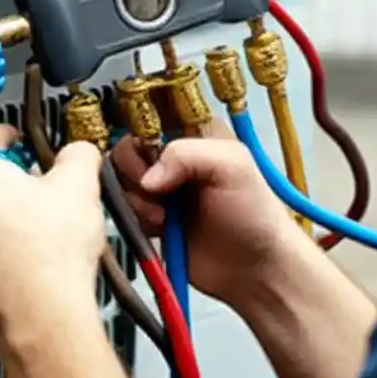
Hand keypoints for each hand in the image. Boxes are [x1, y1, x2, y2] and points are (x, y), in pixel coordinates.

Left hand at [0, 124, 107, 341]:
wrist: (43, 316)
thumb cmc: (51, 254)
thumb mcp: (80, 185)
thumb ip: (78, 153)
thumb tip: (78, 151)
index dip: (19, 135)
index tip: (31, 143)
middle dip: (15, 177)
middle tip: (46, 189)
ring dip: (8, 210)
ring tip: (43, 225)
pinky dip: (2, 241)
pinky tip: (32, 252)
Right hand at [110, 120, 307, 306]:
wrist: (251, 268)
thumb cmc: (254, 213)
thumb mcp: (232, 166)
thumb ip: (187, 155)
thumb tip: (147, 175)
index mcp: (194, 131)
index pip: (153, 109)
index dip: (141, 123)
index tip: (147, 147)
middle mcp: (173, 154)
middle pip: (128, 143)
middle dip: (136, 168)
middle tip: (158, 189)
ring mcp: (161, 185)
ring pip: (121, 176)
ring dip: (136, 197)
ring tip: (163, 215)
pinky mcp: (150, 213)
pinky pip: (124, 206)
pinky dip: (135, 215)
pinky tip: (159, 226)